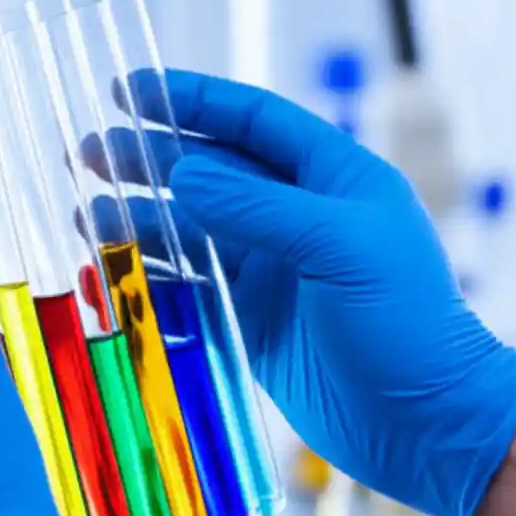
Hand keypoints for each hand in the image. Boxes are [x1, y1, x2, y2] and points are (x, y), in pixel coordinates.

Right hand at [90, 69, 515, 515]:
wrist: (429, 425)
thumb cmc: (408, 326)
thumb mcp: (341, 249)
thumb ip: (260, 209)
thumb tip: (182, 174)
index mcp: (334, 180)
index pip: (254, 122)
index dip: (192, 100)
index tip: (127, 90)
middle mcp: (299, 219)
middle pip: (211, 174)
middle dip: (149, 161)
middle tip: (88, 154)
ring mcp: (273, 272)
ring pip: (191, 234)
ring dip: (140, 223)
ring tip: (87, 214)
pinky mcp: (252, 323)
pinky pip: (189, 292)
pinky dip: (149, 283)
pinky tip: (108, 277)